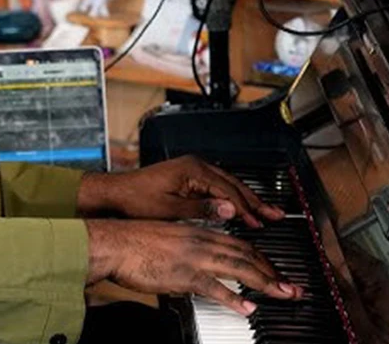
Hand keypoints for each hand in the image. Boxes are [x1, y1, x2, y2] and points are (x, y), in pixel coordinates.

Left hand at [78, 155, 284, 226]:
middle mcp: (194, 166)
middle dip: (254, 201)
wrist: (113, 195)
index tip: (259, 223)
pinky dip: (230, 198)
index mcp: (192, 169)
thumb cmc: (134, 200)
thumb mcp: (169, 209)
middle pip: (232, 183)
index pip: (228, 190)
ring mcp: (191, 170)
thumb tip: (230, 210)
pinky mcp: (187, 178)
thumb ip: (201, 209)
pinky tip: (238, 209)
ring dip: (245, 199)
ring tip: (264, 213)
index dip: (246, 208)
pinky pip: (216, 186)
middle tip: (274, 216)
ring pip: (227, 184)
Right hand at [85, 219, 302, 315]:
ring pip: (240, 268)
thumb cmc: (132, 240)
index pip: (239, 243)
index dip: (262, 258)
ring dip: (266, 282)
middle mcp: (201, 241)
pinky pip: (216, 287)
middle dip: (273, 272)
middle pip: (247, 255)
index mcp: (197, 231)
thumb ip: (187, 250)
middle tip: (292, 287)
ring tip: (284, 295)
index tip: (274, 271)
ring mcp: (194, 257)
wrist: (112, 241)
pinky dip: (235, 298)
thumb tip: (196, 268)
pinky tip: (248, 307)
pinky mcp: (184, 274)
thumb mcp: (167, 238)